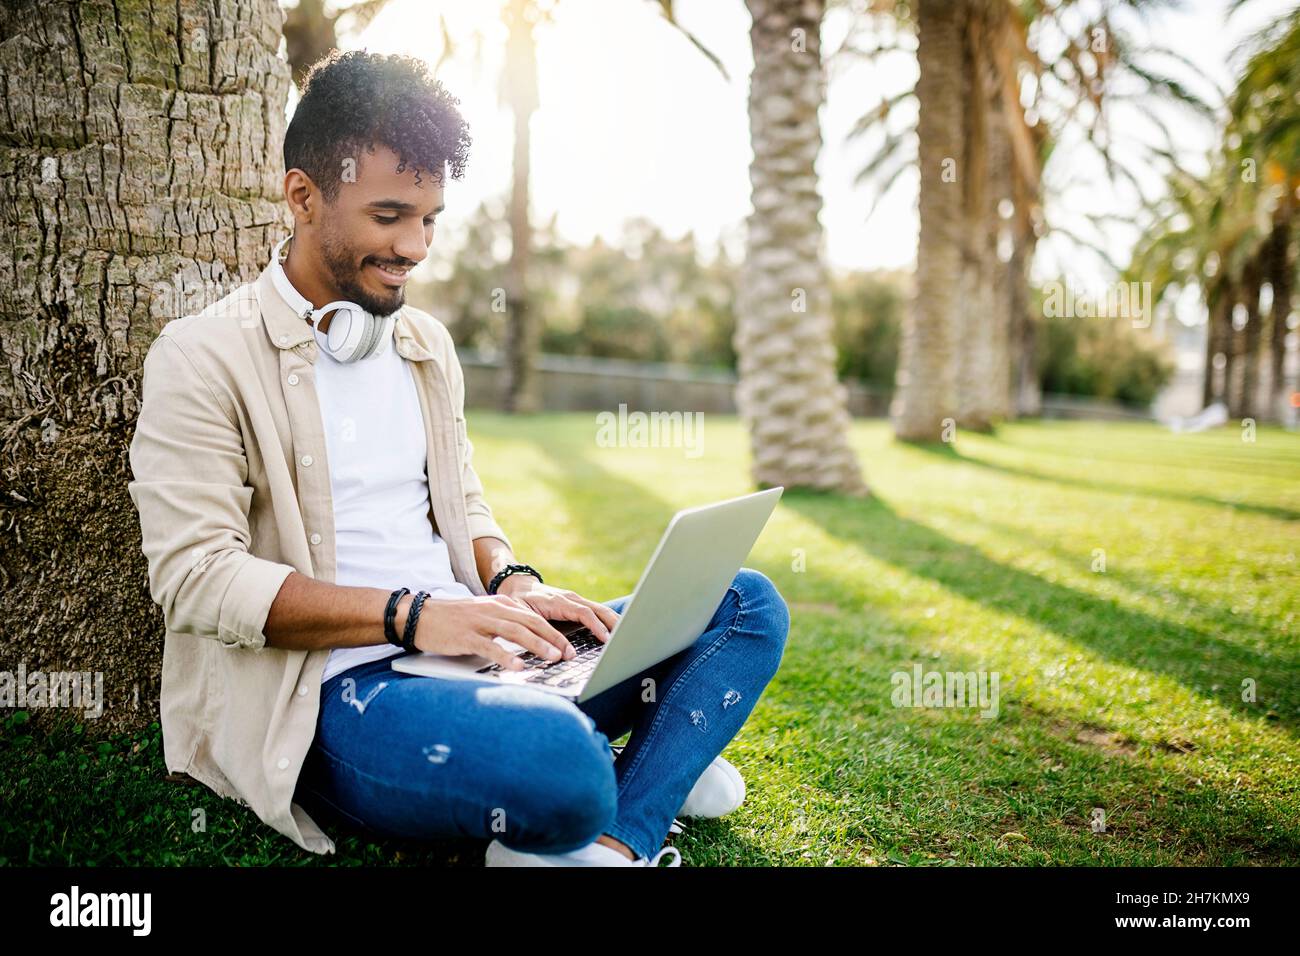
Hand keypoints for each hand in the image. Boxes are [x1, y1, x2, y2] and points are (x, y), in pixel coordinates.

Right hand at [406, 593, 576, 670]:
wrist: (420, 616)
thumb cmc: (453, 620)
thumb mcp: (484, 616)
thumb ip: (505, 623)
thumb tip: (530, 639)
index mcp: (500, 605)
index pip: (534, 618)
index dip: (554, 632)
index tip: (569, 647)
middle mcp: (494, 610)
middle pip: (531, 623)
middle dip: (554, 638)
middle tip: (569, 654)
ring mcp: (481, 622)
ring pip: (516, 632)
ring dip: (537, 645)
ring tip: (553, 658)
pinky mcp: (467, 637)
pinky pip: (490, 647)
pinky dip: (506, 656)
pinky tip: (518, 666)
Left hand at [495, 577, 620, 644]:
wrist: (515, 584)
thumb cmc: (517, 601)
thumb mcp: (522, 617)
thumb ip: (538, 632)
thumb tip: (556, 650)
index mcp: (558, 601)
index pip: (583, 613)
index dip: (596, 626)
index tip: (606, 639)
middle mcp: (570, 598)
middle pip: (598, 609)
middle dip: (613, 623)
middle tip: (625, 638)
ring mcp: (574, 599)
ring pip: (600, 609)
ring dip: (614, 621)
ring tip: (627, 634)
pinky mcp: (576, 603)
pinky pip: (595, 610)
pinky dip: (607, 619)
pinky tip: (616, 628)